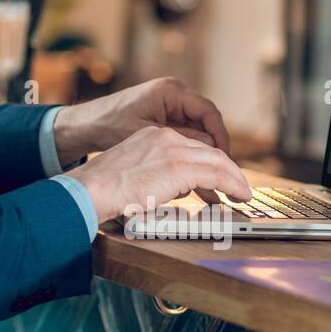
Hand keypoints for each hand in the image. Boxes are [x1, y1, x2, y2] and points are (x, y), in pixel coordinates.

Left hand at [52, 76, 230, 165]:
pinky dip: (190, 149)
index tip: (226, 160)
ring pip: (197, 128)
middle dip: (215, 147)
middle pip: (206, 121)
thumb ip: (180, 139)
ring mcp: (168, 103)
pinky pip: (185, 131)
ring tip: (211, 176)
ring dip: (203, 151)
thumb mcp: (148, 135)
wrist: (84, 124)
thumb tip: (211, 148)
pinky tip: (193, 169)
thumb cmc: (109, 125)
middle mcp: (173, 93)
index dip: (221, 137)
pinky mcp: (162, 114)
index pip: (209, 112)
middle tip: (223, 173)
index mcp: (170, 91)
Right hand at [63, 126, 251, 222]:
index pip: (190, 146)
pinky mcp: (178, 167)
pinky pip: (216, 174)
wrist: (89, 190)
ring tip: (242, 193)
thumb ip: (153, 175)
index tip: (217, 178)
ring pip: (216, 160)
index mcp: (150, 136)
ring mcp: (172, 150)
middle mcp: (163, 137)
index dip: (207, 162)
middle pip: (207, 150)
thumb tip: (173, 189)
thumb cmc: (101, 190)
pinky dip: (232, 185)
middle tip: (237, 186)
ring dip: (234, 178)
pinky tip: (238, 195)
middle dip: (226, 169)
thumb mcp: (130, 173)